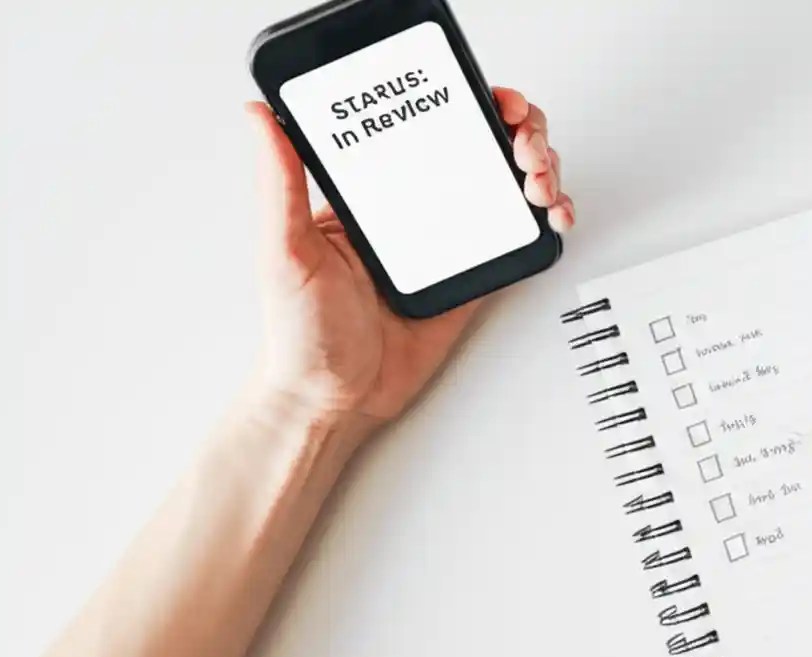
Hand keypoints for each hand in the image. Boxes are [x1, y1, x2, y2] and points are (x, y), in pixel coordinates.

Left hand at [245, 88, 572, 430]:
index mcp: (374, 188)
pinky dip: (546, 217)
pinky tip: (552, 215)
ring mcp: (450, 238)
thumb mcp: (285, 251)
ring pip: (509, 180)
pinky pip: (517, 235)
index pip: (429, 122)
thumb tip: (260, 116)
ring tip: (540, 183)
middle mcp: (415, 203)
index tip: (491, 102)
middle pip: (483, 141)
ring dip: (542, 167)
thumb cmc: (301, 334)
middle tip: (525, 150)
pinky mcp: (473, 274)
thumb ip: (280, 183)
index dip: (470, 100)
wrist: (338, 401)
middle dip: (521, 130)